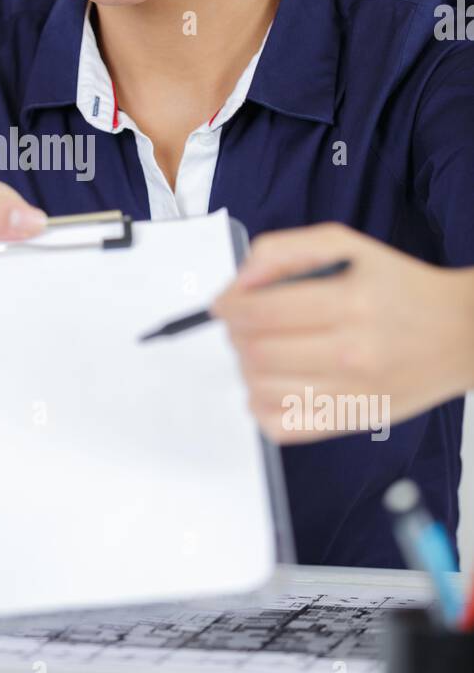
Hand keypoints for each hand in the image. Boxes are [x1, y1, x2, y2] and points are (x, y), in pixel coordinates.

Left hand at [211, 223, 473, 442]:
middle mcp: (352, 351)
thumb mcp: (348, 245)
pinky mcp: (353, 420)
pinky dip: (261, 409)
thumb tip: (239, 280)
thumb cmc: (402, 287)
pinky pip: (283, 427)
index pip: (260, 311)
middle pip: (257, 352)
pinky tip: (272, 386)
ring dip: (245, 370)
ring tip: (258, 352)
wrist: (463, 333)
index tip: (223, 304)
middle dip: (235, 336)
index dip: (228, 307)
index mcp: (350, 302)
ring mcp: (353, 392)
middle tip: (241, 326)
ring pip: (263, 391)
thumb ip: (286, 250)